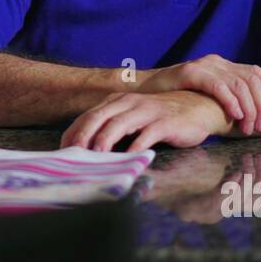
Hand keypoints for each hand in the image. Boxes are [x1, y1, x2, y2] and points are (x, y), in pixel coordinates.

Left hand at [60, 90, 231, 152]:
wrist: (197, 107)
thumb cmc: (160, 118)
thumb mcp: (132, 119)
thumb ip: (111, 129)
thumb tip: (86, 149)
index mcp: (117, 102)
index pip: (88, 117)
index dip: (73, 134)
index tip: (62, 152)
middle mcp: (129, 103)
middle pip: (99, 118)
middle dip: (83, 137)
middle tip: (73, 155)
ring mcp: (147, 111)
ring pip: (119, 124)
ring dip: (105, 141)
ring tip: (96, 157)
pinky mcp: (165, 122)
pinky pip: (147, 134)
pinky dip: (136, 146)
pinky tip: (129, 159)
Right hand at [138, 54, 260, 135]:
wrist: (144, 89)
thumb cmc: (176, 97)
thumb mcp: (206, 96)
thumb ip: (226, 98)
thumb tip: (252, 113)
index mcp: (223, 65)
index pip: (255, 72)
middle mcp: (216, 62)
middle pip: (251, 80)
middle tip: (260, 126)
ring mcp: (203, 65)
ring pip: (238, 84)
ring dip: (248, 108)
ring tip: (248, 127)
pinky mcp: (190, 73)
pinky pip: (218, 86)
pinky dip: (231, 101)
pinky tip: (236, 115)